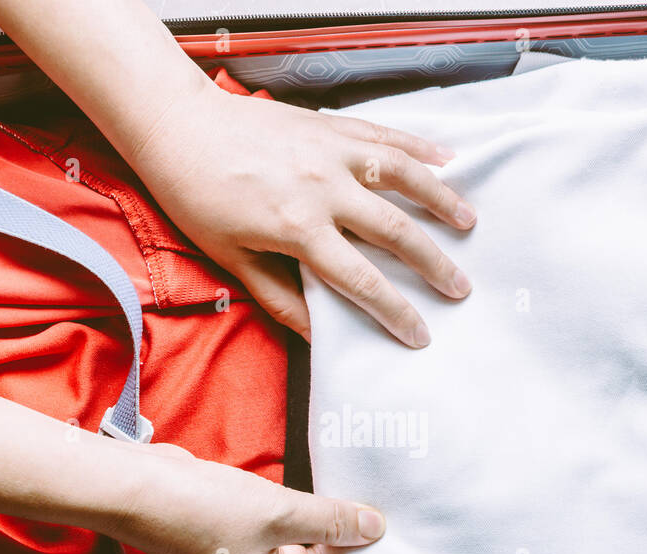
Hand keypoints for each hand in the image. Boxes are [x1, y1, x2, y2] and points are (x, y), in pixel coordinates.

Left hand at [130, 79, 475, 346]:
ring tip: (469, 223)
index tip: (420, 335)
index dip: (395, 312)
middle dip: (433, 264)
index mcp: (299, 229)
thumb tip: (318, 336)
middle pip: (395, 231)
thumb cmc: (197, 198)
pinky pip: (384, 136)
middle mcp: (324, 188)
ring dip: (441, 200)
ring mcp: (331, 151)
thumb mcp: (232, 259)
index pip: (361, 280)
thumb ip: (281, 298)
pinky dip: (418, 147)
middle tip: (461, 289)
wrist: (177, 126)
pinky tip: (445, 160)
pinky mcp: (329, 124)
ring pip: (402, 176)